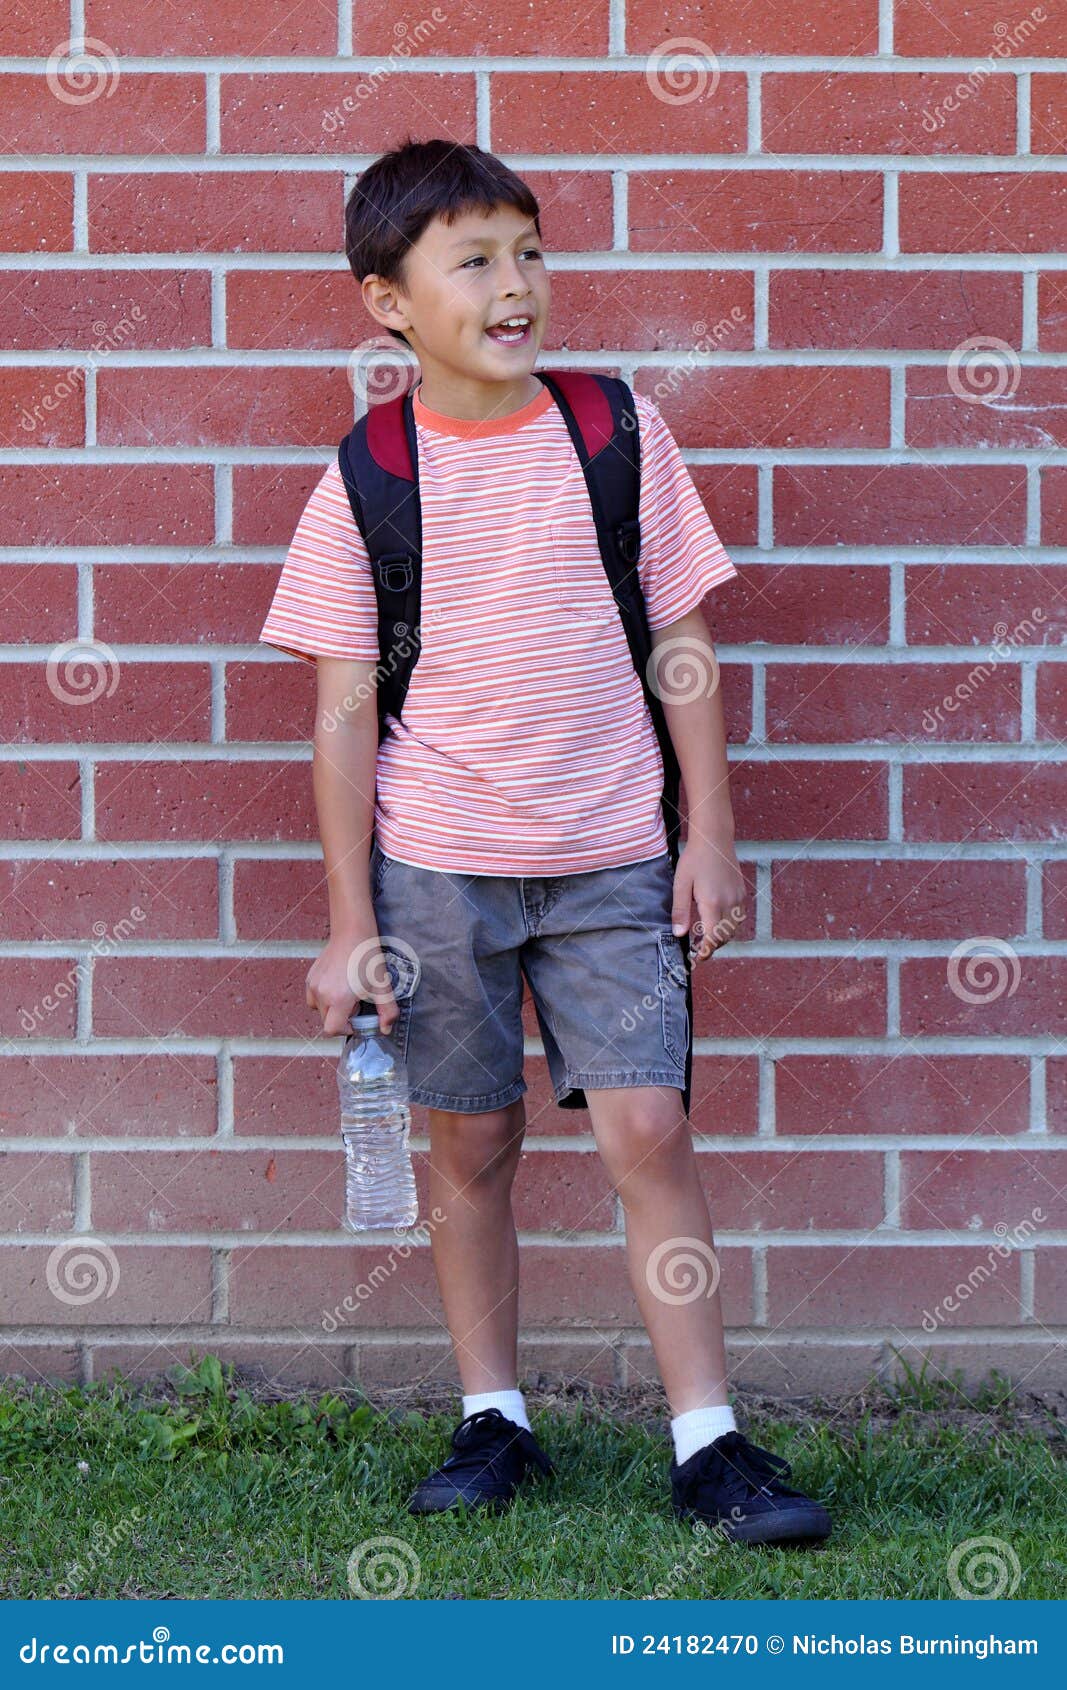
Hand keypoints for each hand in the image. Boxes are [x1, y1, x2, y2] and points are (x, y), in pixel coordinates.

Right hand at [305, 927, 398, 1037]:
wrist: (352, 934)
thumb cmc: (367, 959)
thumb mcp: (382, 987)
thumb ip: (387, 1012)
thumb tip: (385, 1030)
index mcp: (338, 999)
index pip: (332, 1030)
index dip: (346, 1029)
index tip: (357, 1019)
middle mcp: (321, 994)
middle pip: (327, 1021)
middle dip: (341, 1017)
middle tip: (356, 1001)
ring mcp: (313, 985)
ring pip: (319, 1010)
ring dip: (332, 1008)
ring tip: (346, 993)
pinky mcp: (310, 978)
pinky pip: (313, 998)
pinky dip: (324, 998)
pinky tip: (337, 985)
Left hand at [670, 840, 746, 961]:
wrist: (714, 838)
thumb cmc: (694, 859)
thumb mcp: (681, 884)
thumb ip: (680, 911)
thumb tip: (680, 934)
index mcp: (712, 903)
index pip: (713, 938)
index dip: (706, 951)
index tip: (697, 958)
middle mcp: (729, 903)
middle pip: (724, 937)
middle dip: (712, 946)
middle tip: (698, 948)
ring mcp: (738, 897)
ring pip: (733, 928)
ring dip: (721, 936)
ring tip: (705, 935)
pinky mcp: (741, 892)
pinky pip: (737, 917)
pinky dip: (728, 924)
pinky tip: (715, 919)